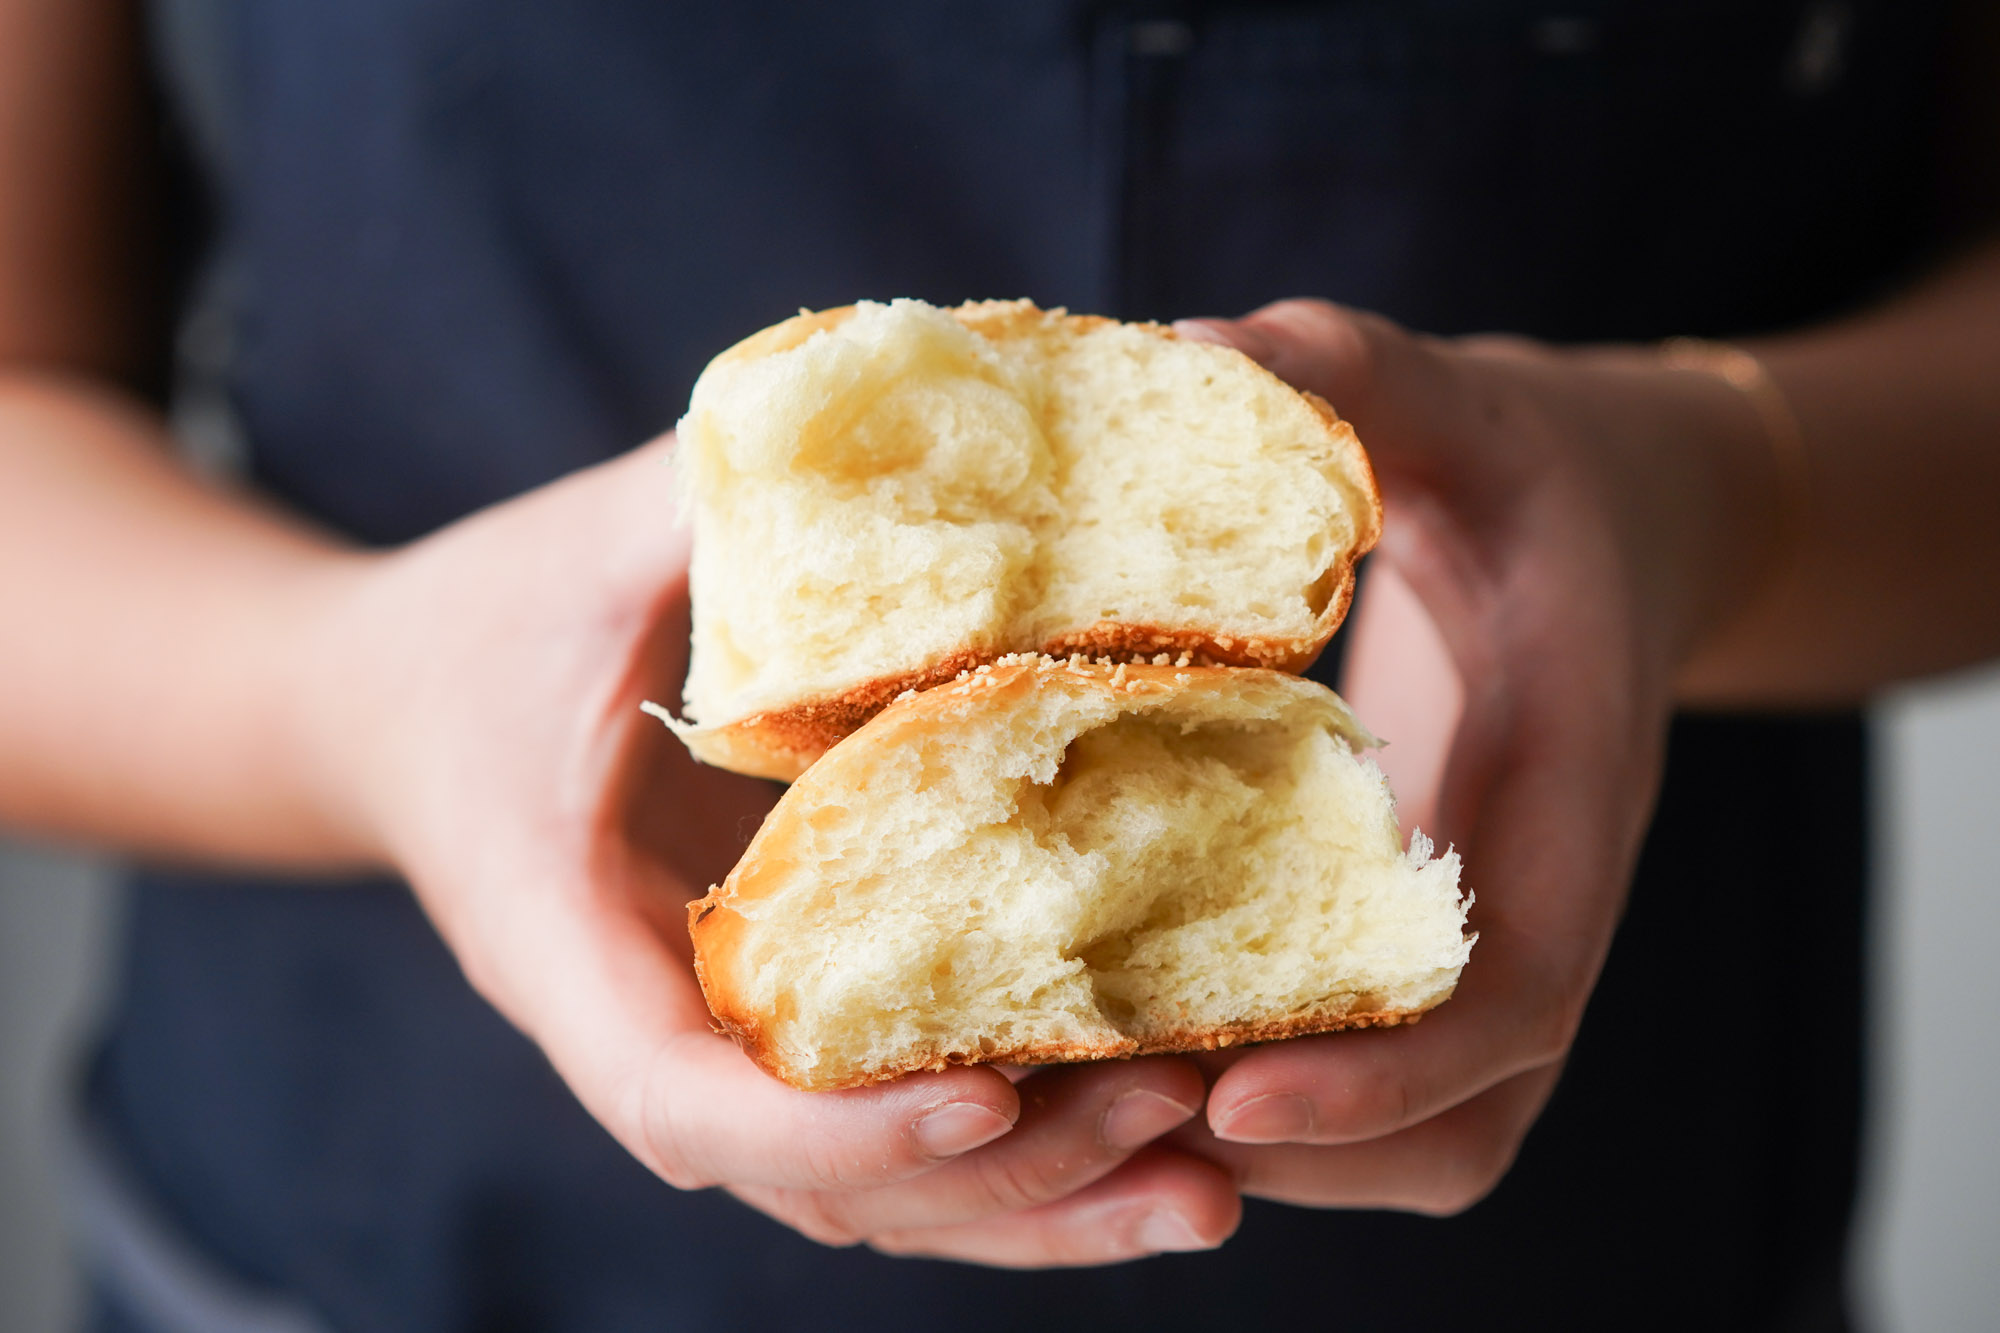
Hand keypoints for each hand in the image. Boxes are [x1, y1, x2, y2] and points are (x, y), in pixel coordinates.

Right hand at [293, 441, 1237, 1263]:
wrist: (399, 707)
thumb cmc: (487, 624)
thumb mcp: (592, 546)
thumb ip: (727, 499)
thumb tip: (912, 408)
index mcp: (566, 939)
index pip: (684, 1102)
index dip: (836, 1130)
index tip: (989, 1099)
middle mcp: (648, 1032)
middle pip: (825, 1188)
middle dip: (1008, 1185)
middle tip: (1187, 1140)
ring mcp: (715, 1050)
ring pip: (879, 1196)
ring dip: (1043, 1204)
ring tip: (1209, 1182)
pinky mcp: (778, 1028)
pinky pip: (898, 1128)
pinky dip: (1025, 1153)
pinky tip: (1163, 1122)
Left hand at [1172, 301, 1778, 1210]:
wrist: (1623, 526)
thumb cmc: (1533, 468)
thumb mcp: (1453, 401)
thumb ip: (1341, 368)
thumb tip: (1170, 349)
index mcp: (1570, 782)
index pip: (1518, 984)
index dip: (1390, 1071)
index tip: (1239, 1098)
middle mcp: (1547, 891)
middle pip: (1469, 1118)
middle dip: (1307, 1152)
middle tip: (1119, 1119)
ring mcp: (1504, 933)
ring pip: (1434, 1134)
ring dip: (1285, 1154)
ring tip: (1109, 1108)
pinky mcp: (1445, 935)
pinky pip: (1394, 1081)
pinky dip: (1289, 1104)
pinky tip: (1147, 1050)